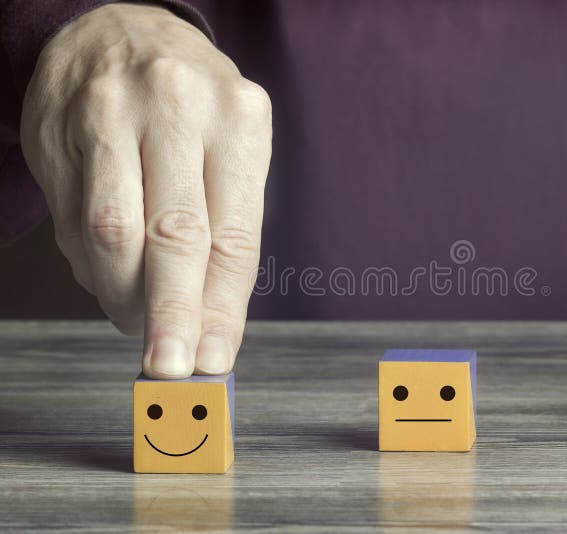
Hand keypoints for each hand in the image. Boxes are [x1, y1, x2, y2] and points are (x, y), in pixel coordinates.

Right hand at [20, 3, 271, 377]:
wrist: (121, 31)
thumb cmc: (194, 106)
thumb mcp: (233, 149)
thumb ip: (226, 230)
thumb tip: (210, 321)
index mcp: (239, 120)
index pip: (234, 234)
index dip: (223, 307)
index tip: (214, 357)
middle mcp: (178, 109)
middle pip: (175, 236)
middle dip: (173, 314)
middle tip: (170, 367)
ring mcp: (114, 115)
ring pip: (114, 233)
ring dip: (125, 296)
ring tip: (138, 320)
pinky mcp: (63, 129)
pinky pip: (75, 220)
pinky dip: (94, 266)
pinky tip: (110, 275)